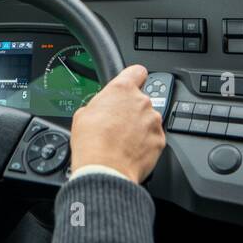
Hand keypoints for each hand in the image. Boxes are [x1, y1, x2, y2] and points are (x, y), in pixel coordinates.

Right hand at [70, 64, 164, 182]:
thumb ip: (99, 104)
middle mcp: (141, 101)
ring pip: (148, 119)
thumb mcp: (82, 114)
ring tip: (122, 141)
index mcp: (122, 90)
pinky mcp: (160, 140)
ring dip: (139, 127)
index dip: (133, 78)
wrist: (105, 170)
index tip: (131, 83)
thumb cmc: (92, 143)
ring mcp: (153, 121)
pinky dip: (145, 143)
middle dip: (131, 110)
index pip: (137, 71)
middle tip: (116, 124)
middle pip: (140, 100)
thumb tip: (100, 109)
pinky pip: (154, 137)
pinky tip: (130, 151)